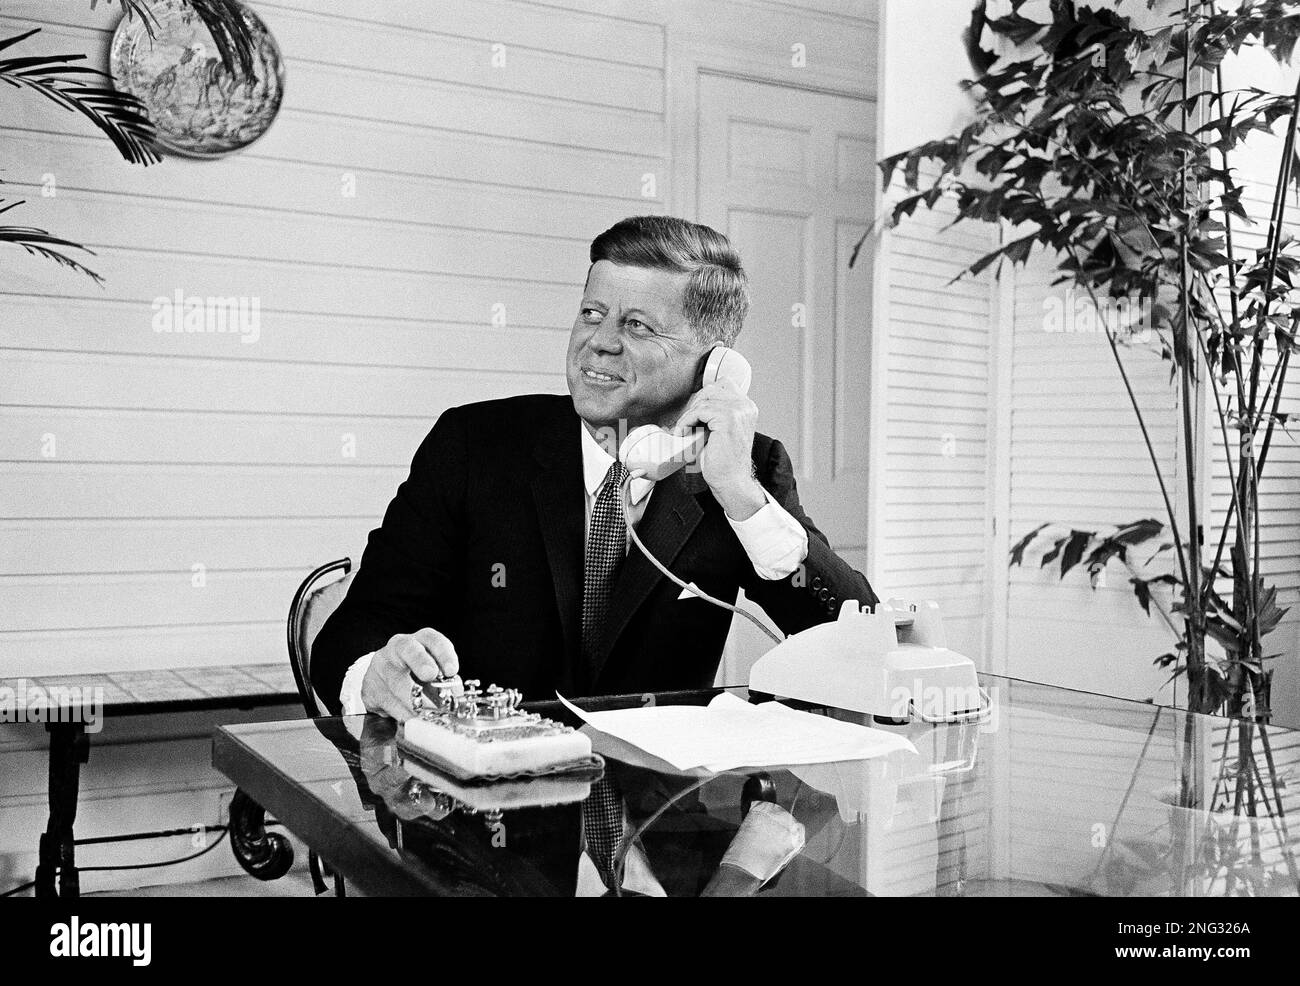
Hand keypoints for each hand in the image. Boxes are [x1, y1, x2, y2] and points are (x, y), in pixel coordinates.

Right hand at [361, 628, 458, 720]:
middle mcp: (399, 648)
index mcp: (420, 641)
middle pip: (409, 649)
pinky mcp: (370, 687)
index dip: (443, 653)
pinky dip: (402, 713)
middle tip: (431, 675)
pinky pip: (387, 701)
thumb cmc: (417, 675)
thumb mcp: (434, 672)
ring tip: (427, 713)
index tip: (452, 670)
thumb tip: (456, 697)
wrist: (384, 681)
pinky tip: (412, 720)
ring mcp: (381, 665)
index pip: (432, 639)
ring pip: (396, 680)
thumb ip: (445, 681)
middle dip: (421, 662)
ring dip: (413, 699)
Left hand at [674, 380, 764, 519]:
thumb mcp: (719, 431)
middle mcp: (746, 406)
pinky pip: (699, 411)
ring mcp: (739, 411)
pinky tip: (684, 434)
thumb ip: (713, 413)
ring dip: (689, 416)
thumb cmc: (723, 461)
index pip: (722, 385)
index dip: (704, 398)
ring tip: (684, 432)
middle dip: (695, 405)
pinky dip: (686, 421)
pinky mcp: (728, 418)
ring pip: (703, 400)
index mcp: (746, 407)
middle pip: (711, 389)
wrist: (731, 482)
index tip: (694, 415)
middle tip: (687, 424)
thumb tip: (691, 402)